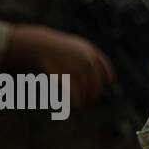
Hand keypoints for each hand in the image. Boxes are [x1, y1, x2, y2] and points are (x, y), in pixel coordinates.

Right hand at [0, 24, 115, 107]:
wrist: (38, 44)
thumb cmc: (54, 47)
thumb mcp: (73, 46)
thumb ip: (84, 55)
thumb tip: (93, 66)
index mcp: (90, 51)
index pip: (104, 67)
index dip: (107, 76)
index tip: (109, 82)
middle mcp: (87, 60)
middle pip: (96, 80)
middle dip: (96, 91)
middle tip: (93, 99)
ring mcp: (77, 68)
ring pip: (87, 89)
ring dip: (86, 98)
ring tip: (83, 102)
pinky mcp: (66, 76)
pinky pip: (75, 93)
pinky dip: (76, 100)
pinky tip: (75, 104)